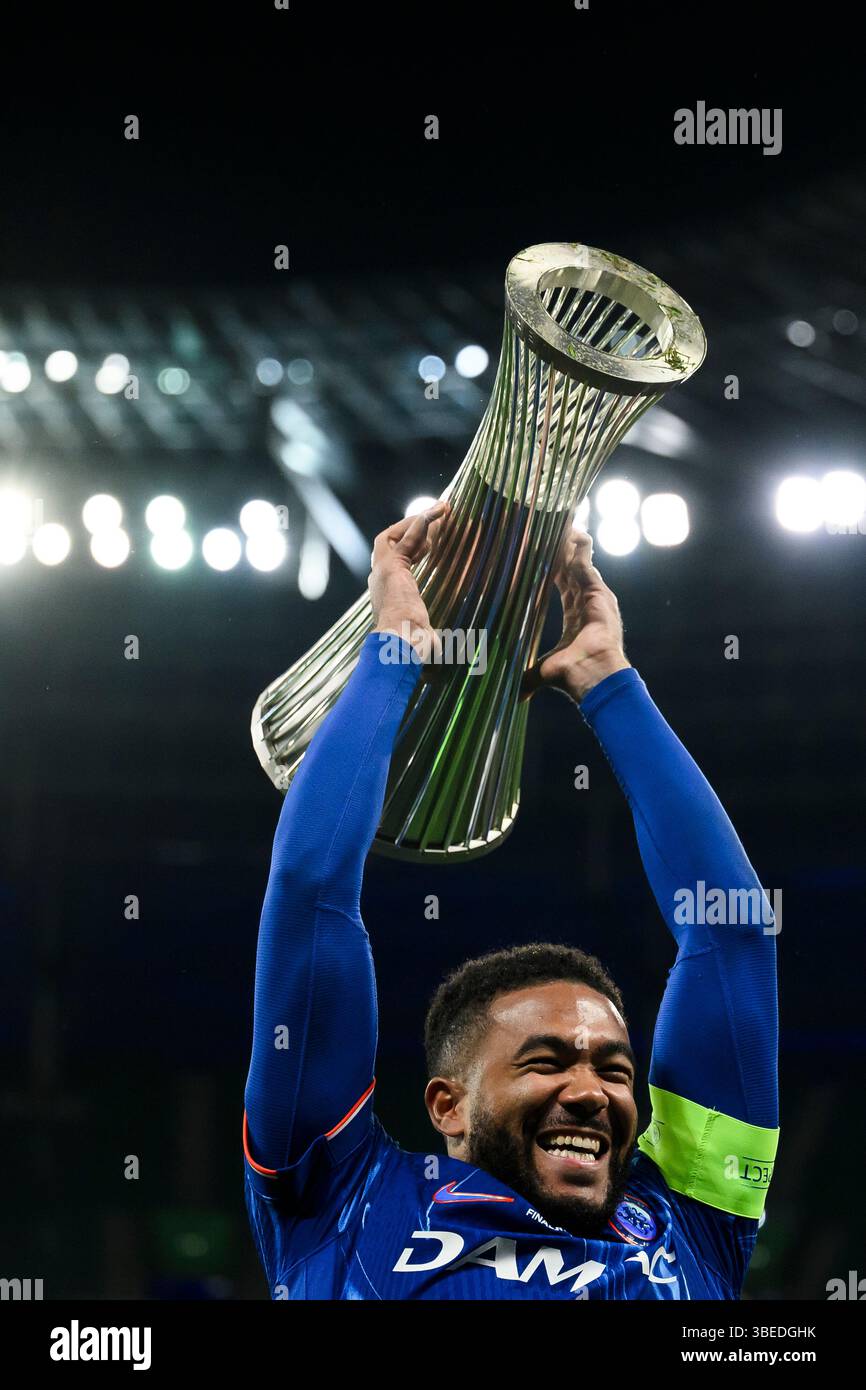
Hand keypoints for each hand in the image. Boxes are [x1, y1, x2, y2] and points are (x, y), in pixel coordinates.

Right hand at [368, 501, 450, 660]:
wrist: (400, 645)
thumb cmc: (410, 646)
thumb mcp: (422, 637)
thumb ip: (429, 637)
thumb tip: (440, 649)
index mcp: (387, 592)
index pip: (399, 559)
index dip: (416, 546)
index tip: (434, 540)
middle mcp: (380, 579)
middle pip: (395, 543)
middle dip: (416, 528)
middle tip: (440, 517)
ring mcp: (382, 571)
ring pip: (396, 535)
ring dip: (418, 520)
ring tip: (442, 509)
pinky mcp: (390, 567)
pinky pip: (405, 539)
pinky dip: (419, 524)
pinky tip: (435, 514)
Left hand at [522, 528, 630, 702]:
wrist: (594, 678)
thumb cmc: (574, 676)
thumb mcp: (544, 671)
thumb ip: (528, 677)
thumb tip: (513, 693)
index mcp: (577, 614)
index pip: (563, 582)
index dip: (550, 567)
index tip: (536, 552)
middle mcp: (588, 601)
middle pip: (572, 566)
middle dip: (558, 547)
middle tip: (542, 528)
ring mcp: (596, 594)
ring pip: (579, 559)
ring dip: (564, 541)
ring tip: (550, 522)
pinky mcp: (598, 591)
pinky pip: (584, 561)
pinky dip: (573, 546)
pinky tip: (560, 532)